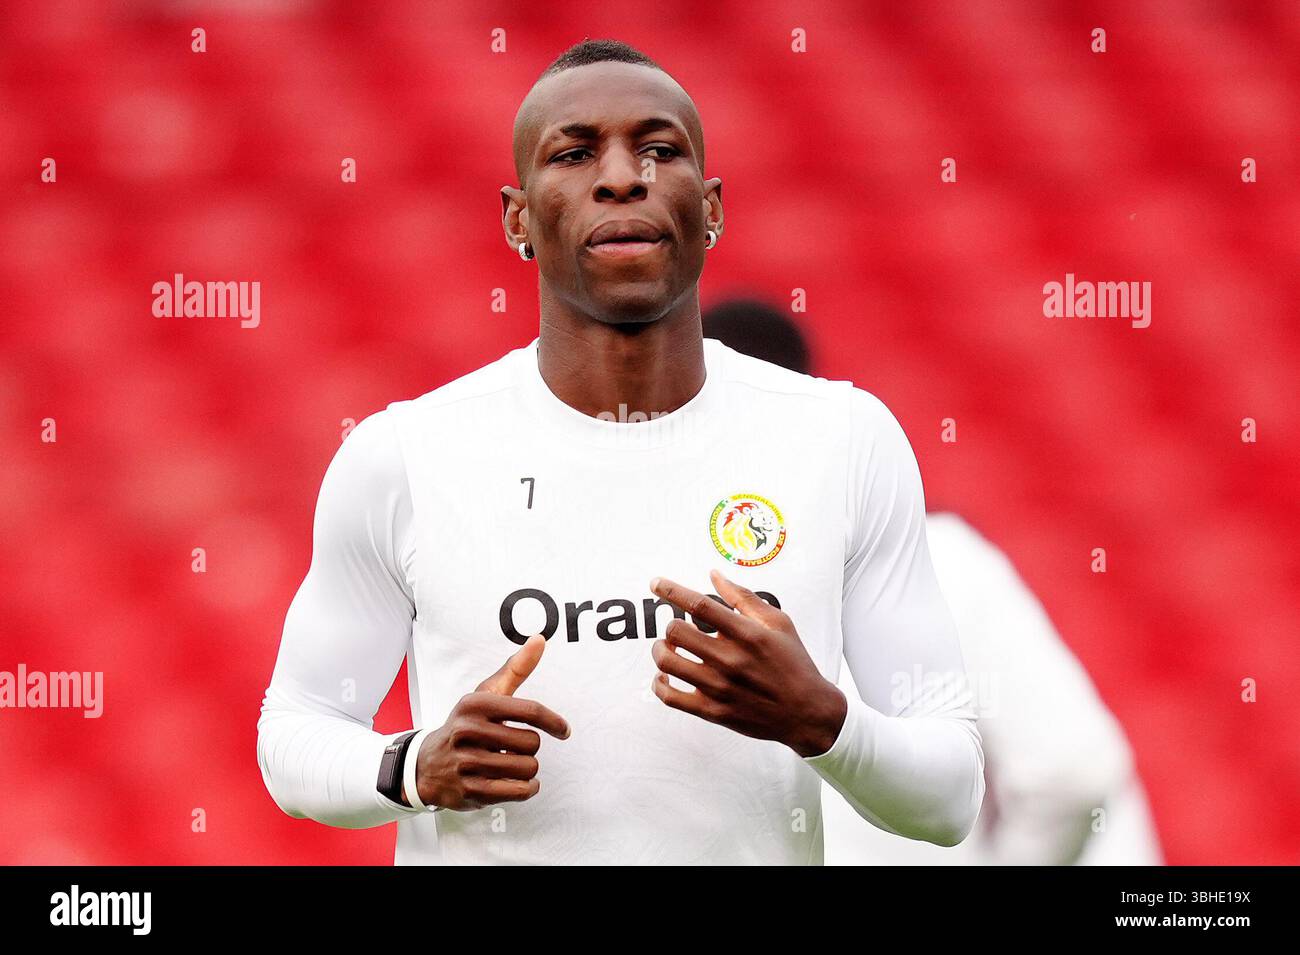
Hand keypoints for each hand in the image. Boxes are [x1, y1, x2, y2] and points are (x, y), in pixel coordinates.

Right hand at [406, 634, 570, 809]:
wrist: (427, 764)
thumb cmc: (466, 724)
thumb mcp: (486, 694)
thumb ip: (516, 668)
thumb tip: (540, 639)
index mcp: (475, 704)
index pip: (530, 711)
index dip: (553, 721)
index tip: (564, 730)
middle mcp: (468, 731)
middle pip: (531, 743)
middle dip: (529, 748)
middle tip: (511, 748)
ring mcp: (467, 762)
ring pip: (528, 768)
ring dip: (527, 769)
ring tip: (509, 764)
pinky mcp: (470, 790)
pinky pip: (518, 791)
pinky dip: (526, 789)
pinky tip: (518, 783)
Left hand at [648, 569, 847, 757]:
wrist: (807, 712)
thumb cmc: (794, 663)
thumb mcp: (778, 622)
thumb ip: (743, 598)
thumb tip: (714, 575)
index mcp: (747, 634)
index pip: (700, 605)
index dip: (672, 591)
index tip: (656, 583)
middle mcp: (730, 660)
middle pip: (676, 632)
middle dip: (669, 624)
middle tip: (675, 627)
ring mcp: (719, 687)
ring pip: (667, 662)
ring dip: (660, 650)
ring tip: (668, 648)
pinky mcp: (712, 711)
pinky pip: (670, 697)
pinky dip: (659, 683)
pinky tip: (664, 675)